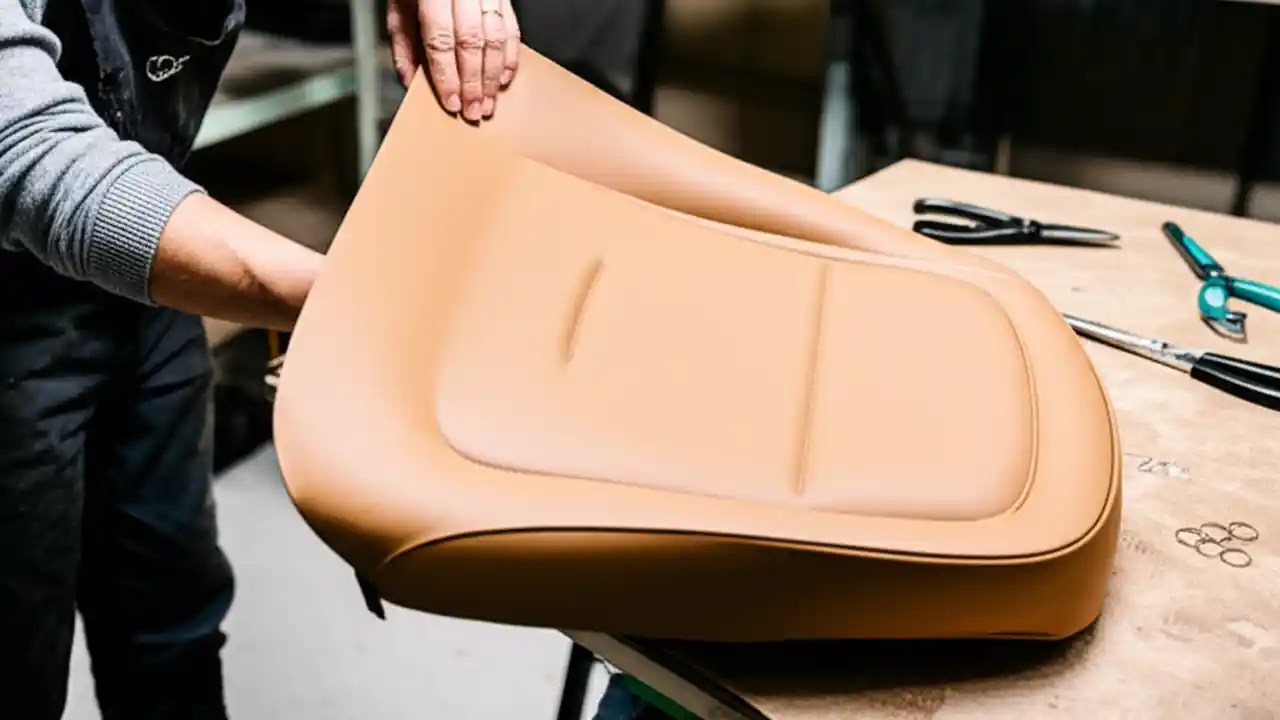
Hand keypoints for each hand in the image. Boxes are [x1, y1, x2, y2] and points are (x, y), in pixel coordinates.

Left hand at [387, 0, 521, 121]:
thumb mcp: (399, 4)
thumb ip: (403, 41)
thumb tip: (409, 80)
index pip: (441, 40)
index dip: (448, 76)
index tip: (452, 102)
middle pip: (471, 42)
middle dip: (474, 82)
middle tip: (475, 111)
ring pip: (495, 37)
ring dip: (494, 76)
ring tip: (490, 102)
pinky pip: (511, 27)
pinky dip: (509, 56)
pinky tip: (504, 77)